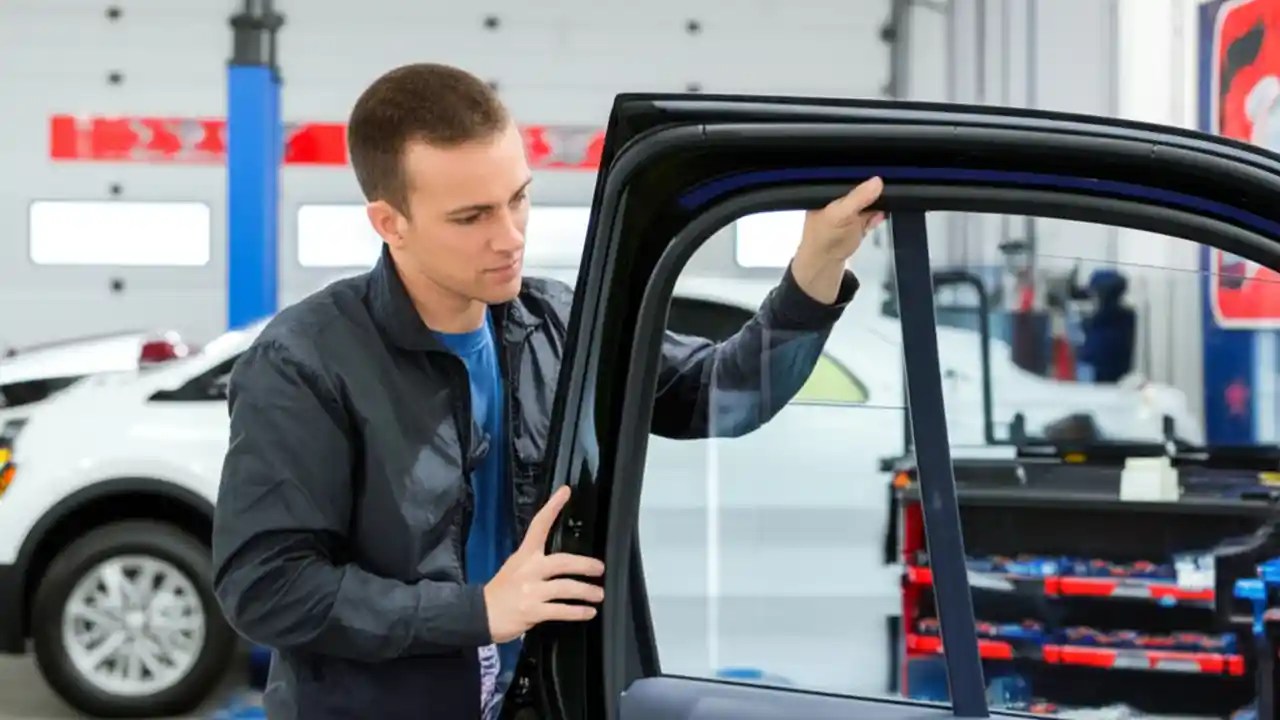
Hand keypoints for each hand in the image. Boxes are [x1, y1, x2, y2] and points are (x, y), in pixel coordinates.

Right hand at [483, 486, 604, 643]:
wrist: (481, 614)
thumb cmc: (502, 591)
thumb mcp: (516, 567)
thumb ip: (536, 561)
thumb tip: (565, 562)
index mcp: (524, 555)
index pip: (538, 526)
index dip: (552, 507)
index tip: (565, 491)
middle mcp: (529, 570)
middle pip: (562, 562)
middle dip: (584, 565)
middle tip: (599, 568)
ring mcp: (530, 591)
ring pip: (566, 588)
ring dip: (586, 592)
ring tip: (598, 594)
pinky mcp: (532, 611)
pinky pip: (561, 611)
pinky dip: (578, 612)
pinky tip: (588, 612)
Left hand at [791, 177, 885, 303]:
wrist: (824, 268)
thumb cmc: (823, 240)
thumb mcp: (840, 215)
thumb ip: (857, 198)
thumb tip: (877, 181)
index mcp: (827, 192)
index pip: (847, 175)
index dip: (863, 173)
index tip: (880, 174)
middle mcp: (837, 199)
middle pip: (861, 187)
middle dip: (874, 190)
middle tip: (885, 192)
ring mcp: (849, 212)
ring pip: (870, 200)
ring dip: (878, 204)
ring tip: (880, 208)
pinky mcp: (858, 224)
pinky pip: (874, 214)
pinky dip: (878, 216)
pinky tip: (878, 218)